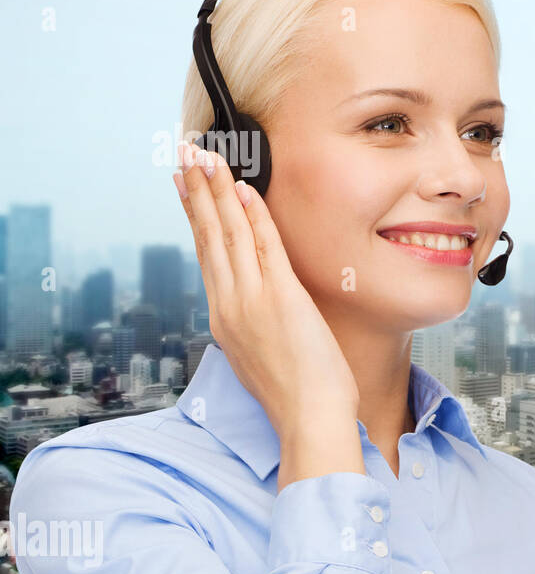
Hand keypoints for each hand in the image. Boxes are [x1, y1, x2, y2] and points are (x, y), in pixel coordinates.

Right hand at [173, 141, 363, 485]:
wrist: (309, 419)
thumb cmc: (297, 395)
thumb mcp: (262, 356)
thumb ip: (255, 326)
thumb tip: (260, 310)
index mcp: (224, 319)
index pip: (207, 256)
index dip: (197, 217)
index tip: (188, 187)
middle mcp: (229, 305)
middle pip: (209, 236)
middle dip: (197, 191)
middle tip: (186, 154)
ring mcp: (251, 301)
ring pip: (229, 234)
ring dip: (217, 191)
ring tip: (206, 157)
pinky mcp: (280, 299)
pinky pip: (264, 246)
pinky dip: (253, 215)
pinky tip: (245, 189)